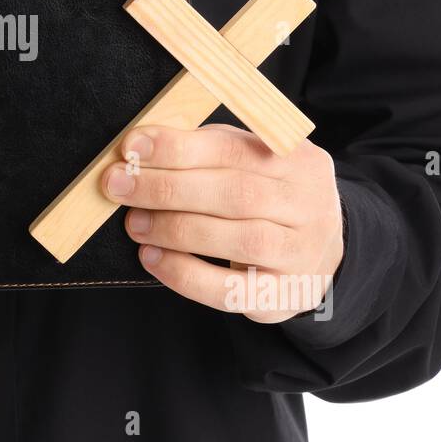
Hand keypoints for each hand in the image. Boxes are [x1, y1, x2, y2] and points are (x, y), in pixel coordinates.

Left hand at [102, 123, 342, 321]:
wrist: (321, 255)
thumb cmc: (269, 199)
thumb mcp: (252, 162)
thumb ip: (208, 151)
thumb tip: (143, 149)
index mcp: (298, 159)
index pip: (234, 147)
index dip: (179, 147)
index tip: (132, 146)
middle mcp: (308, 204)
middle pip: (236, 193)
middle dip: (168, 188)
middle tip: (119, 186)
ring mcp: (301, 253)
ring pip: (238, 240)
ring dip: (176, 230)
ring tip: (135, 223)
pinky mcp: (284, 295)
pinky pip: (231, 288)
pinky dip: (185, 274)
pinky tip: (153, 259)